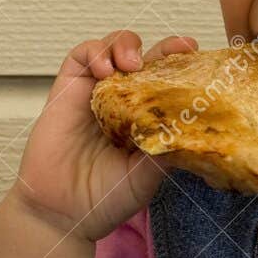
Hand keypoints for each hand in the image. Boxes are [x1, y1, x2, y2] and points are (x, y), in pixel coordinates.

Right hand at [10, 29, 198, 242]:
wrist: (61, 212)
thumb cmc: (105, 198)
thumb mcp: (146, 176)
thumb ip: (166, 151)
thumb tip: (194, 130)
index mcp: (148, 118)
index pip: (170, 81)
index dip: (183, 64)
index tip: (196, 55)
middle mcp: (124, 101)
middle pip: (147, 57)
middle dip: (164, 46)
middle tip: (176, 49)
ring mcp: (96, 93)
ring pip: (114, 48)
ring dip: (126, 45)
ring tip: (131, 64)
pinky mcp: (68, 90)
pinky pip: (81, 57)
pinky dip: (95, 53)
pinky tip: (104, 70)